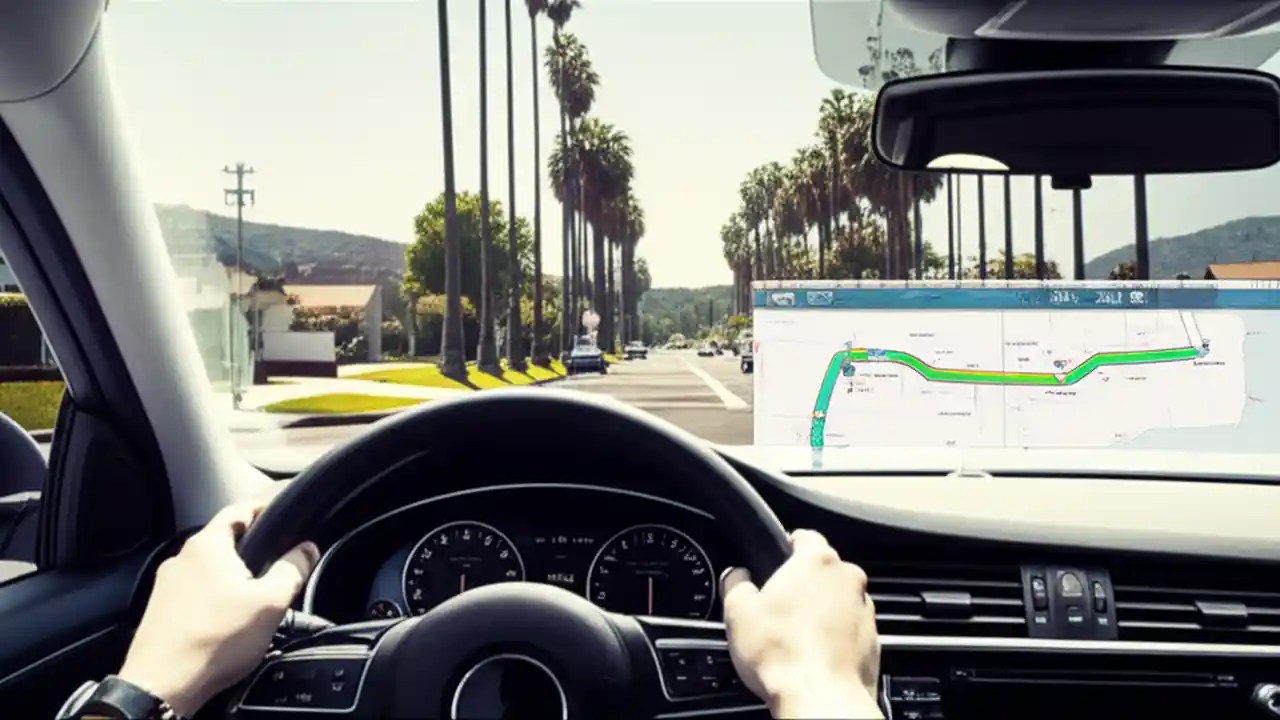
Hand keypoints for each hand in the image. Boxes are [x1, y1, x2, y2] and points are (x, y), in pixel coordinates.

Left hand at [118, 489, 319, 717]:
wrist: (162, 687)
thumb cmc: (214, 641)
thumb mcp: (269, 603)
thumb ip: (292, 569)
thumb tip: (306, 549)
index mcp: (207, 545)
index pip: (240, 507)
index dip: (265, 504)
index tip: (283, 504)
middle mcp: (181, 558)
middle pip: (224, 538)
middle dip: (252, 544)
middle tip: (277, 555)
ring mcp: (166, 585)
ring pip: (209, 567)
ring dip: (232, 573)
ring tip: (256, 592)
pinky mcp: (160, 610)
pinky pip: (195, 591)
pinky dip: (215, 595)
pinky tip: (228, 617)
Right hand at [721, 529, 881, 718]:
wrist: (821, 698)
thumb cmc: (782, 652)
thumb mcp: (738, 611)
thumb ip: (736, 582)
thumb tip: (736, 576)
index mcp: (818, 560)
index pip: (804, 535)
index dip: (785, 546)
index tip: (774, 560)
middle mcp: (848, 578)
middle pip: (823, 570)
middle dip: (802, 584)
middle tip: (777, 606)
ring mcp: (866, 610)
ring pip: (839, 600)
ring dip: (821, 611)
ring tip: (795, 636)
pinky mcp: (874, 641)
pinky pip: (851, 630)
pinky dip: (836, 637)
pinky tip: (813, 655)